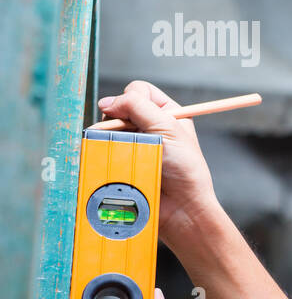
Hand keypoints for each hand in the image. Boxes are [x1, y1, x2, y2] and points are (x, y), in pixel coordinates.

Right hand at [94, 80, 219, 249]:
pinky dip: (103, 151)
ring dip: (112, 138)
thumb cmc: (184, 169)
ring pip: (105, 128)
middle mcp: (147, 126)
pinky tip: (115, 162)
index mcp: (165, 113)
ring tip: (130, 156)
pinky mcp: (119, 160)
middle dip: (120, 121)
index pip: (138, 90)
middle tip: (136, 140)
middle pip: (116, 108)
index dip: (133, 99)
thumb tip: (106, 102)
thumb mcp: (168, 129)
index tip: (139, 118)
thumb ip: (138, 107)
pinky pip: (99, 148)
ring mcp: (131, 143)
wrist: (181, 208)